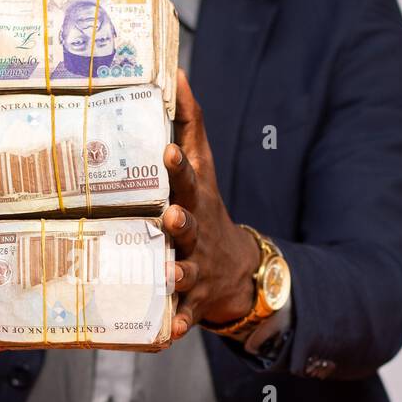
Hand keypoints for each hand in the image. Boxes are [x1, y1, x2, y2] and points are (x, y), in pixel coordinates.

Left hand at [161, 70, 260, 339]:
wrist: (236, 271)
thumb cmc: (204, 207)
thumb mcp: (201, 166)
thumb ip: (186, 122)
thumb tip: (175, 69)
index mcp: (194, 199)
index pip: (188, 178)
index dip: (178, 165)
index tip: (165, 151)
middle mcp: (196, 233)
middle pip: (188, 224)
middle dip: (180, 220)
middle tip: (171, 215)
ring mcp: (196, 268)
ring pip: (185, 271)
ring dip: (177, 272)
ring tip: (169, 273)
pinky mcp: (192, 301)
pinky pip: (184, 315)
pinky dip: (177, 324)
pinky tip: (169, 332)